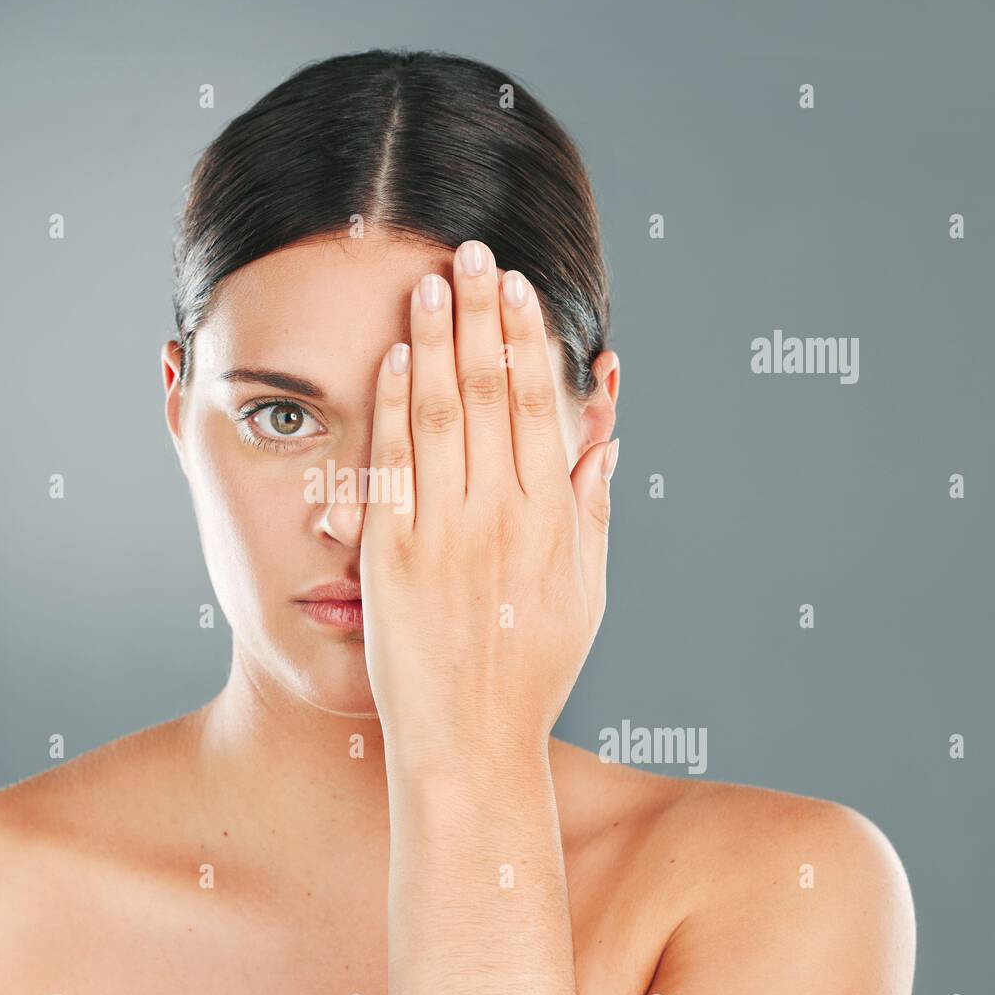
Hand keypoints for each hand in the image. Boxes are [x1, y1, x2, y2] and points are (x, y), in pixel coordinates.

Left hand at [360, 239, 617, 776]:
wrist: (470, 740)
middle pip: (490, 392)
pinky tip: (393, 358)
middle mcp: (500, 514)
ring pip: (439, 415)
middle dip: (480, 316)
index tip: (515, 287)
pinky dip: (392, 407)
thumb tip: (602, 440)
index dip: (524, 339)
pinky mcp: (393, 554)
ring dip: (433, 342)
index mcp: (550, 517)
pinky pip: (394, 465)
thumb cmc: (532, 669)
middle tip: (472, 254)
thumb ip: (590, 510)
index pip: (537, 404)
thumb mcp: (585, 591)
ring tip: (429, 282)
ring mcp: (443, 532)